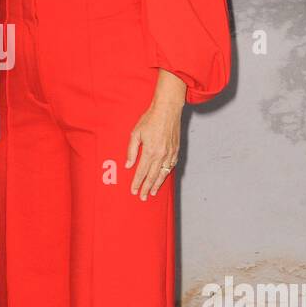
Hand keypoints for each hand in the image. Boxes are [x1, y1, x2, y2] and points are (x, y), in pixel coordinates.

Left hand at [125, 73, 184, 200]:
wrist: (167, 109)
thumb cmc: (150, 119)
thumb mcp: (135, 133)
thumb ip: (131, 150)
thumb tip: (128, 165)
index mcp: (150, 151)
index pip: (141, 172)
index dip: (137, 183)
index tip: (134, 191)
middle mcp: (161, 155)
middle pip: (152, 176)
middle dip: (146, 188)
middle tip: (143, 197)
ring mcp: (170, 153)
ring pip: (163, 173)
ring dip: (157, 184)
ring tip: (152, 192)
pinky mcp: (176, 150)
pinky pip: (171, 166)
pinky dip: (167, 173)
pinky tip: (163, 177)